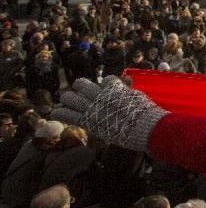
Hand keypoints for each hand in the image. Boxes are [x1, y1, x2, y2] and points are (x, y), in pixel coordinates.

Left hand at [52, 76, 166, 152]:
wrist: (144, 128)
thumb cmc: (146, 114)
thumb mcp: (138, 98)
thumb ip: (128, 91)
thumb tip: (127, 82)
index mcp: (114, 88)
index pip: (106, 79)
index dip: (108, 85)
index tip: (111, 92)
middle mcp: (100, 95)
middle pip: (81, 83)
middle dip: (81, 88)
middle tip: (84, 95)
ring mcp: (92, 108)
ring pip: (68, 96)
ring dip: (69, 99)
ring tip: (70, 104)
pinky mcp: (86, 121)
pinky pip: (65, 114)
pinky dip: (60, 113)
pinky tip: (57, 113)